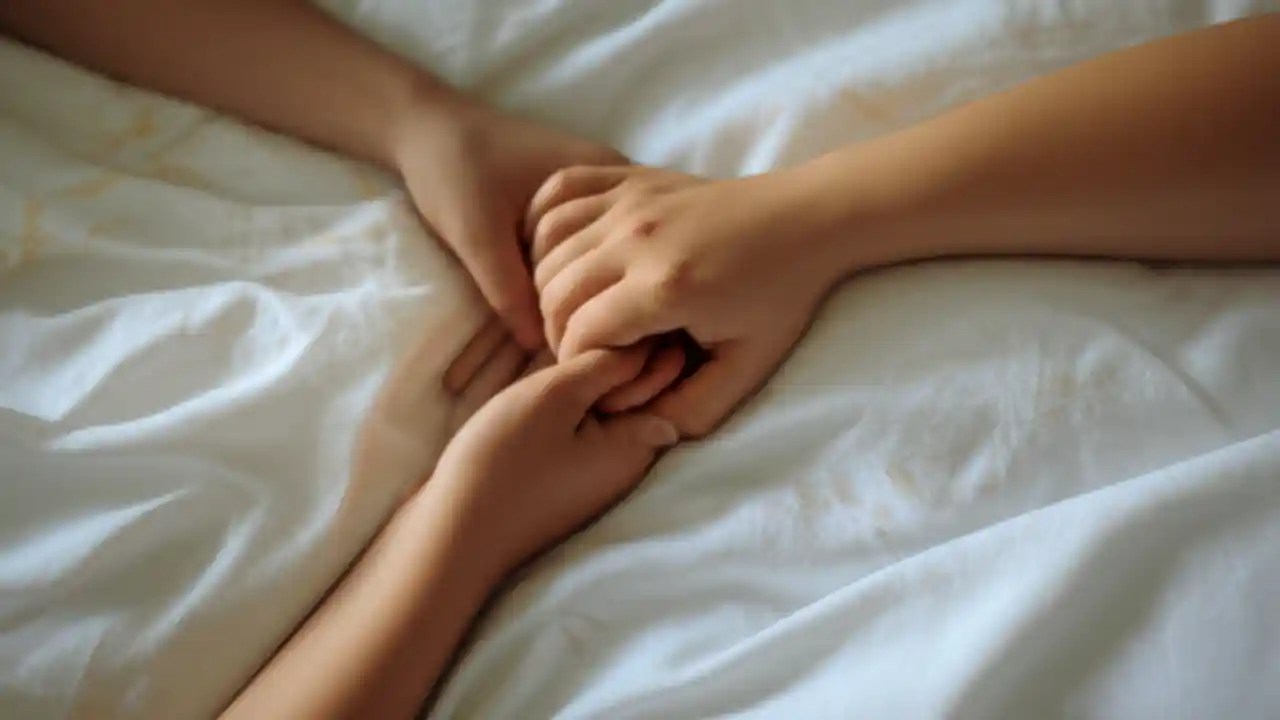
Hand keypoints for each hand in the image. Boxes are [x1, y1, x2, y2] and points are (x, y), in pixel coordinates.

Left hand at [392, 96, 626, 348]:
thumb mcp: (478, 234)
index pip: (640, 245)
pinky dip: (572, 272)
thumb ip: (508, 291)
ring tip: (575, 331)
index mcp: (611, 174)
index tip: (610, 340)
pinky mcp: (575, 202)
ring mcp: (598, 190)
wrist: (422, 126)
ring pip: (603, 253)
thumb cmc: (454, 168)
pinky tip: (559, 304)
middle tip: (591, 347)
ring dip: (588, 286)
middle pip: (625, 253)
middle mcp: (617, 180)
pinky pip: (584, 246)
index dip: (626, 293)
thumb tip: (541, 347)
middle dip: (608, 295)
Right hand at [429, 348, 678, 576]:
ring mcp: (595, 474)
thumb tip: (661, 350)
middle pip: (639, 393)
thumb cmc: (504, 462)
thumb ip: (609, 368)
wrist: (450, 536)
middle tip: (577, 336)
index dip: (643, 340)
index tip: (612, 318)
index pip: (664, 377)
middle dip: (616, 360)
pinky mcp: (565, 479)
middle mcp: (627, 463)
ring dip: (588, 381)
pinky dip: (569, 405)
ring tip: (557, 355)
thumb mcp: (556, 397)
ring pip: (607, 408)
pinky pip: (581, 429)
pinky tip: (543, 389)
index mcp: (639, 443)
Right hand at [525, 165, 841, 436]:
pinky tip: (563, 253)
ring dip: (550, 283)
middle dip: (559, 328)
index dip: (577, 362)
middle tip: (588, 344)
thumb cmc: (779, 295)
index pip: (579, 333)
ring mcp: (631, 201)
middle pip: (554, 291)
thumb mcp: (748, 368)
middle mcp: (638, 238)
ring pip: (547, 246)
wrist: (805, 220)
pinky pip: (557, 194)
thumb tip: (644, 428)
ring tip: (579, 306)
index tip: (600, 370)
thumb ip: (696, 409)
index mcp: (666, 287)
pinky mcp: (630, 177)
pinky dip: (546, 226)